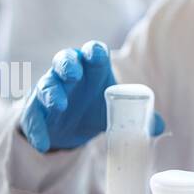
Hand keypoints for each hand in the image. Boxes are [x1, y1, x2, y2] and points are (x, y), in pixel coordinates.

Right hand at [19, 41, 164, 152]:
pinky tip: (43, 143)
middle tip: (73, 74)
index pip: (93, 52)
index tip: (97, 56)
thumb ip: (140, 119)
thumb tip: (161, 127)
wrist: (69, 130)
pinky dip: (37, 128)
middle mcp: (69, 74)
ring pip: (47, 84)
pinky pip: (33, 115)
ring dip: (52, 93)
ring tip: (60, 105)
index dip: (94, 51)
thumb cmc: (95, 109)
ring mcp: (50, 89)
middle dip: (68, 64)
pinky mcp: (36, 109)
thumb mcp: (116, 113)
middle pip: (64, 59)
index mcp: (92, 69)